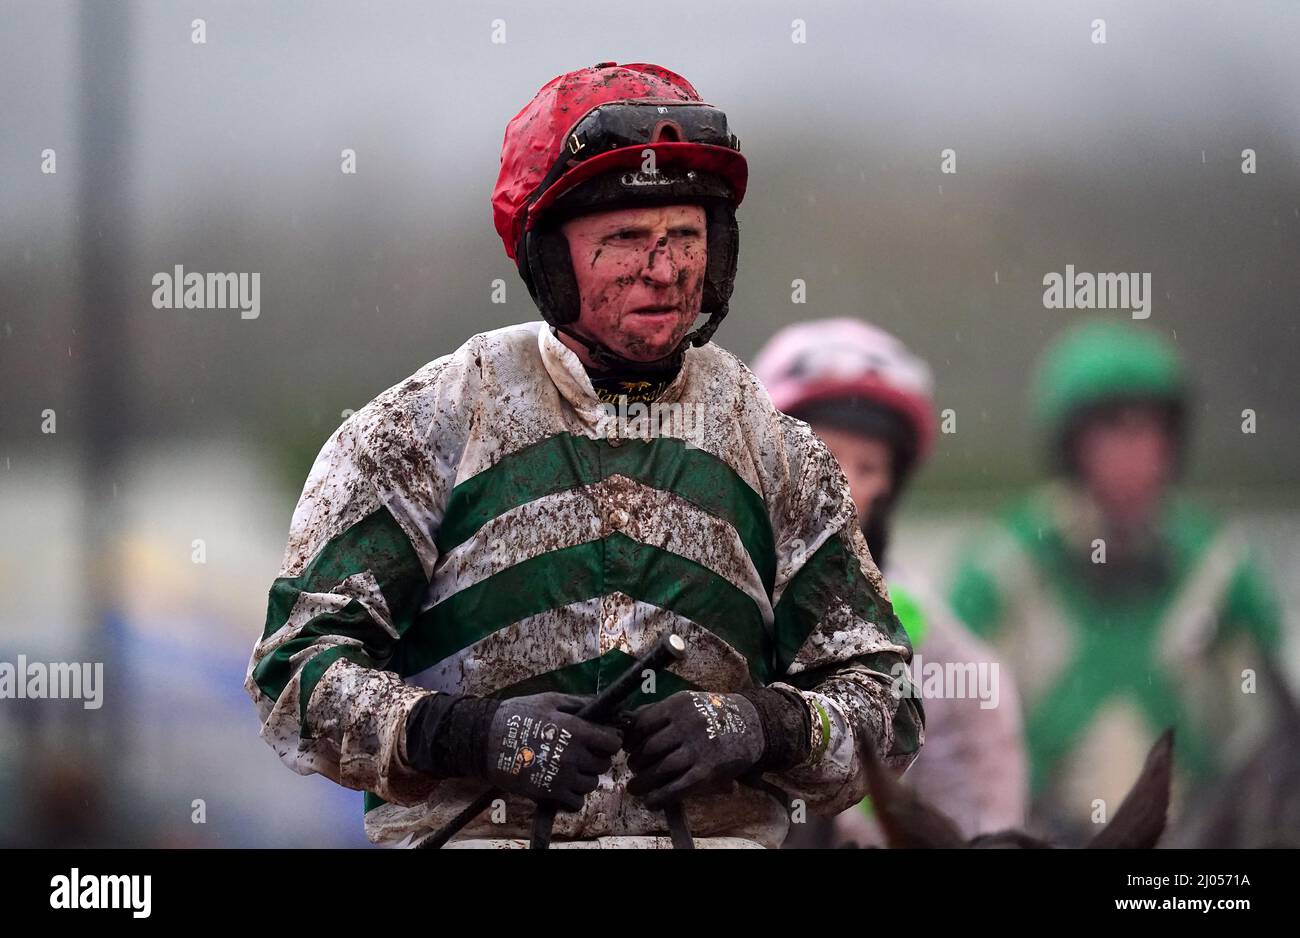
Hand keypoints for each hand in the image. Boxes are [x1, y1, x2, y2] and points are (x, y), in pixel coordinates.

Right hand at [483, 693, 622, 809]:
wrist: (485, 740)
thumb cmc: (518, 715)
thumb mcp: (549, 700)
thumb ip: (579, 702)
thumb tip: (603, 706)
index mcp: (575, 730)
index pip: (612, 742)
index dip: (610, 740)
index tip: (601, 740)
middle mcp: (572, 755)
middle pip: (604, 764)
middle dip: (597, 758)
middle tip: (583, 753)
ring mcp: (561, 777)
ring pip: (591, 784)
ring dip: (585, 777)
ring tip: (571, 768)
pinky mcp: (549, 794)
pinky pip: (576, 803)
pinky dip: (573, 797)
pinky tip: (563, 785)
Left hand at [623, 691, 769, 808]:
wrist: (752, 724)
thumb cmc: (713, 714)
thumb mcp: (688, 702)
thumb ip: (660, 711)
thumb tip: (628, 725)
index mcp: (679, 705)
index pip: (642, 723)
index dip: (630, 739)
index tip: (627, 748)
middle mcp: (687, 724)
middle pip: (649, 748)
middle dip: (636, 762)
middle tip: (634, 768)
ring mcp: (698, 748)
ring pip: (659, 769)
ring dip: (643, 781)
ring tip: (636, 787)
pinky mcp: (707, 771)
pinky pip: (677, 787)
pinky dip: (660, 797)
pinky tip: (651, 801)